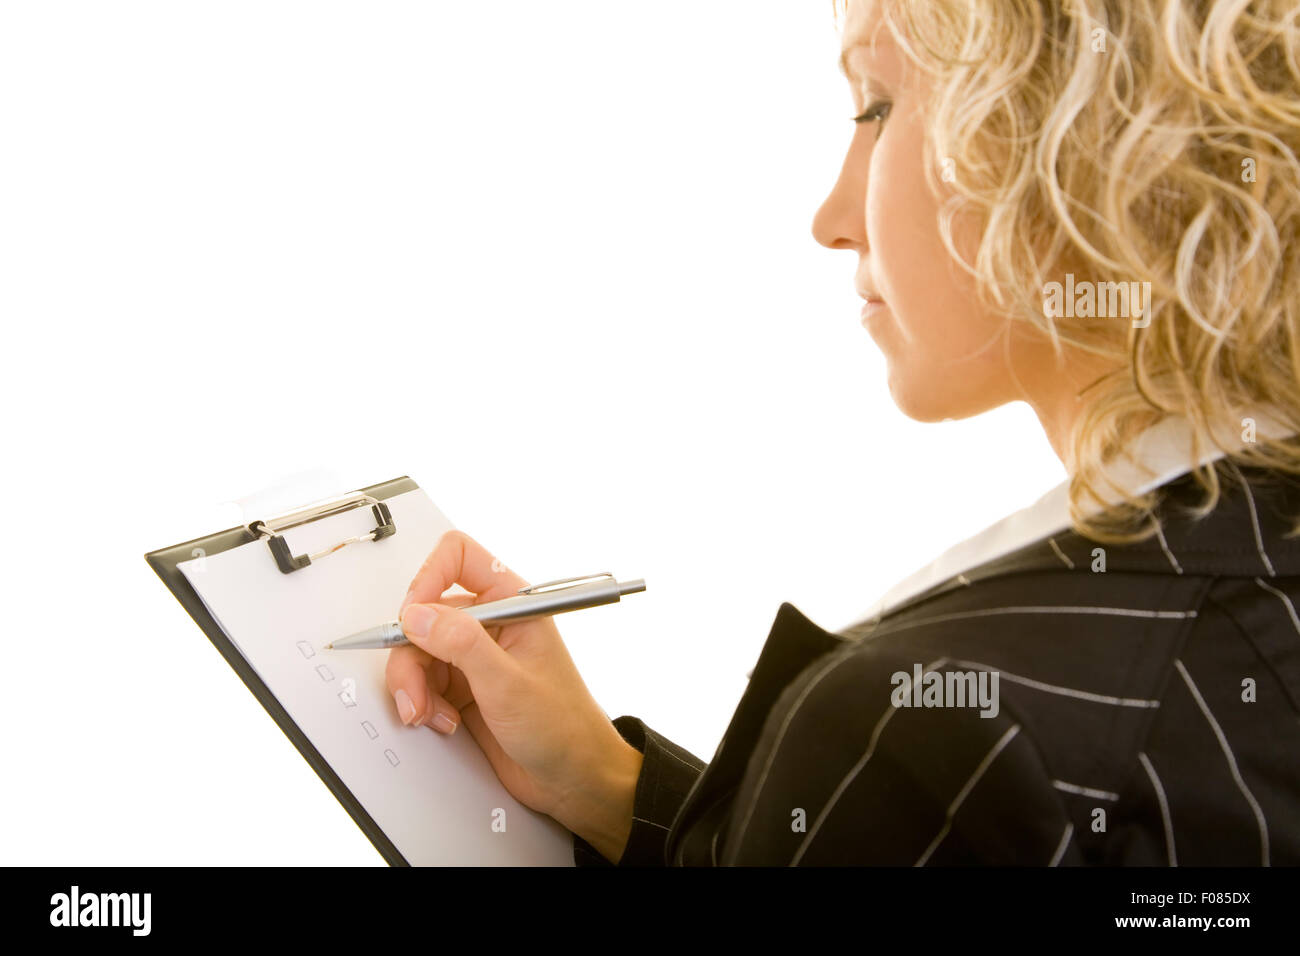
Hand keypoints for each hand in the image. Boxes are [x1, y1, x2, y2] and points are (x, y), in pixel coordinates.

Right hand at [385, 530, 642, 860]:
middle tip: (413, 691)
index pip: (459, 557)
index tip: (411, 616)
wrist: (573, 777)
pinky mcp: (464, 686)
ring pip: (418, 650)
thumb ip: (461, 644)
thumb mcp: (509, 683)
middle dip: (411, 652)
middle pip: (425, 612)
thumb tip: (417, 615)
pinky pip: (423, 680)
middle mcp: (491, 623)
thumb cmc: (563, 726)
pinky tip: (441, 721)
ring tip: (427, 714)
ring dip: (413, 684)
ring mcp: (475, 655)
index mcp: (513, 603)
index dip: (428, 578)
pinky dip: (422, 701)